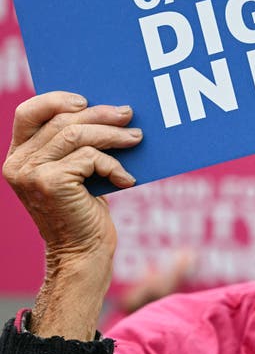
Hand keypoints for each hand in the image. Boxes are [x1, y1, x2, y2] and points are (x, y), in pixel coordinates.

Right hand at [2, 91, 142, 338]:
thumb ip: (76, 145)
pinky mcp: (50, 183)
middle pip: (62, 121)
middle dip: (100, 114)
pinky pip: (90, 158)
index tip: (87, 100)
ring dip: (113, 135)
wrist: (83, 254)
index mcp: (20, 156)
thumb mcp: (76, 173)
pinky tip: (127, 179)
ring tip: (137, 138)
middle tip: (128, 114)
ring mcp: (30, 174)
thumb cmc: (84, 211)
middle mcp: (18, 163)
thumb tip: (110, 111)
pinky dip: (114, 165)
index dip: (57, 99)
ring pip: (77, 135)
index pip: (28, 112)